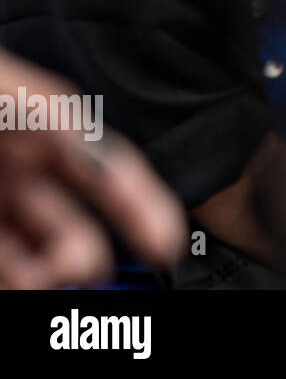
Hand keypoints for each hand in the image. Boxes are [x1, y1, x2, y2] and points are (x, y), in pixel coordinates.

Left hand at [0, 50, 186, 287]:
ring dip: (42, 278)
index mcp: (43, 122)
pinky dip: (10, 276)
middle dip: (83, 258)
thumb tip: (91, 179)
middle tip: (77, 276)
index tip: (165, 245)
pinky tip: (12, 281)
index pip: (111, 170)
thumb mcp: (29, 104)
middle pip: (72, 228)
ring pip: (33, 255)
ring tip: (38, 285)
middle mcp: (19, 165)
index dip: (145, 207)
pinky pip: (0, 258)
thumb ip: (61, 129)